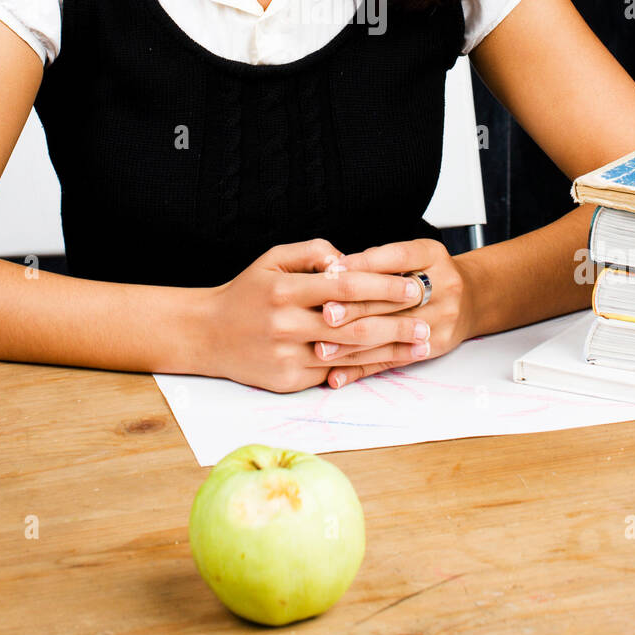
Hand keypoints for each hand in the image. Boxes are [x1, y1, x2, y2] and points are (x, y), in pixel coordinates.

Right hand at [205, 238, 436, 393]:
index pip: (345, 286)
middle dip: (397, 321)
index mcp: (285, 289)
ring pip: (350, 353)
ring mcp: (288, 356)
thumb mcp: (273, 258)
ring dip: (390, 349)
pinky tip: (390, 360)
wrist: (208, 335)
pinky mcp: (290, 381)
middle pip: (354, 323)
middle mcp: (286, 325)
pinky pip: (335, 372)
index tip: (411, 284)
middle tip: (427, 318)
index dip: (383, 285)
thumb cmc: (247, 292)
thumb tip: (349, 260)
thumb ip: (313, 252)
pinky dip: (365, 366)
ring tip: (420, 343)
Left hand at [315, 238, 474, 386]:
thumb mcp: (414, 253)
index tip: (333, 273)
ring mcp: (441, 321)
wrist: (471, 298)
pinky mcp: (433, 348)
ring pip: (389, 335)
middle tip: (324, 314)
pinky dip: (362, 369)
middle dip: (354, 309)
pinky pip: (393, 360)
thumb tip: (337, 271)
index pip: (397, 259)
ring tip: (322, 349)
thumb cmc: (431, 273)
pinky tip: (338, 375)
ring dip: (352, 344)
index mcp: (432, 257)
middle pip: (393, 300)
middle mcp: (442, 288)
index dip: (363, 265)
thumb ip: (380, 259)